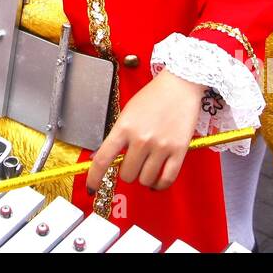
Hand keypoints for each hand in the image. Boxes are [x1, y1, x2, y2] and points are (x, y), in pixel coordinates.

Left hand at [86, 70, 205, 192]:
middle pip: (127, 174)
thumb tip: (106, 159)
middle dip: (127, 173)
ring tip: (147, 168)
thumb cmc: (153, 96)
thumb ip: (118, 136)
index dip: (94, 178)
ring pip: (145, 179)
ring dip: (144, 178)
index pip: (102, 159)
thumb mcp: (128, 113)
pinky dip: (159, 185)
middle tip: (132, 164)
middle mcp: (141, 138)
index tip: (92, 187)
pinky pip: (166, 179)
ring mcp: (160, 146)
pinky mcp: (179, 151)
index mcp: (124, 127)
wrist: (180, 85)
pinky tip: (157, 180)